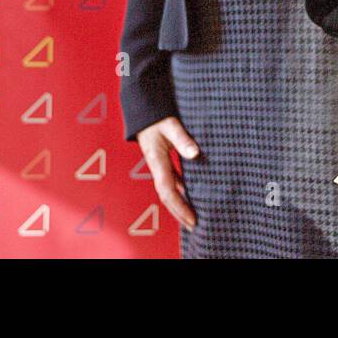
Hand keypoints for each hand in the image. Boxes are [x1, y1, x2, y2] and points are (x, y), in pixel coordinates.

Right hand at [137, 116, 199, 231]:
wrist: (142, 110)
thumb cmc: (156, 116)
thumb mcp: (170, 124)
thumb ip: (182, 138)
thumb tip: (195, 153)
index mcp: (157, 161)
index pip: (168, 191)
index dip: (180, 207)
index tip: (193, 219)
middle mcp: (156, 166)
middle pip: (167, 196)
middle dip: (179, 213)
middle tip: (195, 227)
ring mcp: (159, 165)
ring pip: (169, 190)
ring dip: (180, 204)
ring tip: (192, 217)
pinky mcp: (162, 161)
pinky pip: (171, 181)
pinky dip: (181, 191)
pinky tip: (190, 194)